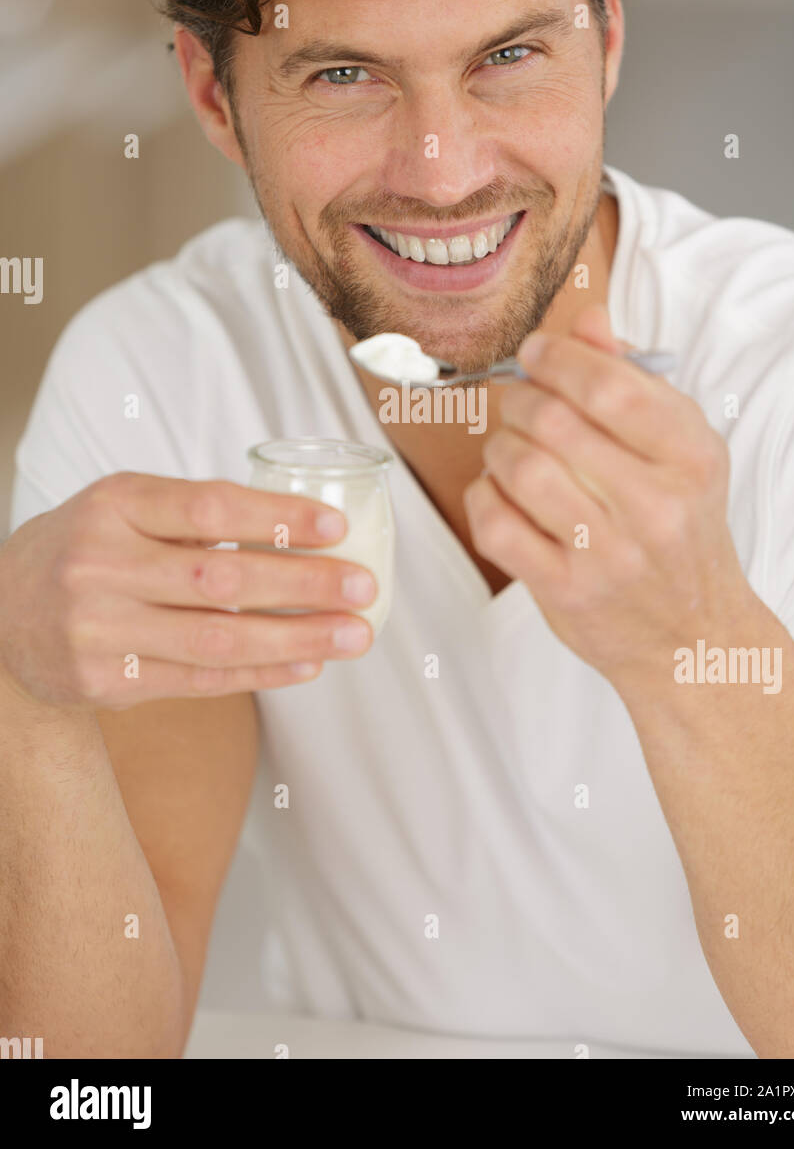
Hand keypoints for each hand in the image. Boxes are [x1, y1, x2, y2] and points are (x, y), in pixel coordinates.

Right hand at [0, 472, 377, 709]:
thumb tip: (302, 526)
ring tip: (353, 634)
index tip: (337, 526)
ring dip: (297, 638)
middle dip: (303, 584)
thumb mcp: (120, 507)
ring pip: (218, 637)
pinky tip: (307, 664)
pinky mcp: (106, 682)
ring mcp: (100, 629)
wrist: (1, 613)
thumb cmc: (86, 547)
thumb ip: (190, 514)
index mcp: (114, 504)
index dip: (277, 516)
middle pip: (222, 577)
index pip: (208, 507)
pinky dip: (261, 672)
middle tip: (363, 586)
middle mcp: (102, 565)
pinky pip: (201, 679)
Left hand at [463, 305, 754, 686]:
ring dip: (499, 446)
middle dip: (521, 399)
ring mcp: (610, 554)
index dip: (558, 358)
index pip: (611, 386)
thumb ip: (634, 379)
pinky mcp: (567, 592)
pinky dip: (484, 496)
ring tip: (511, 448)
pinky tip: (501, 492)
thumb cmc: (682, 529)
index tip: (537, 352)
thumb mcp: (682, 450)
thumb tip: (586, 320)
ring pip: (520, 468)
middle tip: (520, 402)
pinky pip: (496, 524)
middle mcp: (656, 507)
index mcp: (691, 458)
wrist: (693, 636)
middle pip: (554, 422)